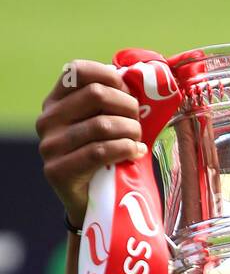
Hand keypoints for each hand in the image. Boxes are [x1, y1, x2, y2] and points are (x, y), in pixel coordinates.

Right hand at [37, 60, 145, 227]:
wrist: (88, 202)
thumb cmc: (102, 158)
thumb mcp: (101, 124)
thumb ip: (110, 103)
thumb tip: (138, 81)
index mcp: (55, 102)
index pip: (77, 71)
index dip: (109, 76)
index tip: (128, 92)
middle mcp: (47, 120)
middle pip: (96, 95)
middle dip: (127, 106)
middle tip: (138, 122)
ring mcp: (50, 146)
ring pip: (101, 125)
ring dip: (130, 131)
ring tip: (138, 140)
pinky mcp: (58, 171)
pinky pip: (99, 152)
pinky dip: (125, 149)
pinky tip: (135, 152)